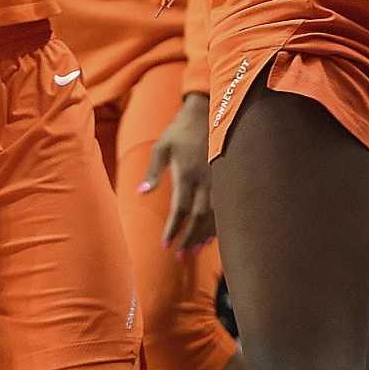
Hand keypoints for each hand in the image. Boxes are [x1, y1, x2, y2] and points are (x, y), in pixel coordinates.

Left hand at [141, 93, 216, 252]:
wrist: (208, 112)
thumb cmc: (180, 129)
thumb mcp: (162, 147)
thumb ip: (153, 172)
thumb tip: (141, 194)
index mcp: (187, 174)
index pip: (180, 210)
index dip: (173, 230)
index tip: (166, 245)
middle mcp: (205, 181)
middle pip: (199, 218)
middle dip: (189, 239)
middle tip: (181, 257)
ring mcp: (219, 180)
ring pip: (215, 216)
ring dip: (204, 236)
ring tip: (196, 251)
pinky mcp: (227, 178)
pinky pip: (225, 207)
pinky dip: (218, 223)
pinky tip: (212, 234)